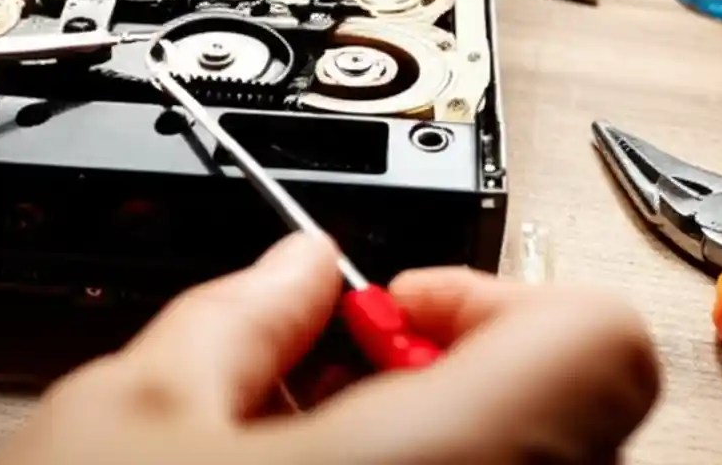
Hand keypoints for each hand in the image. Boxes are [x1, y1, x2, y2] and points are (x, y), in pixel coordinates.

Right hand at [0, 233, 660, 464]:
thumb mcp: (129, 417)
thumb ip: (237, 316)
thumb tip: (292, 274)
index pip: (592, 341)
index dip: (491, 298)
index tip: (396, 312)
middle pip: (554, 416)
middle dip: (435, 374)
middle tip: (326, 386)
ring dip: (423, 446)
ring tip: (298, 460)